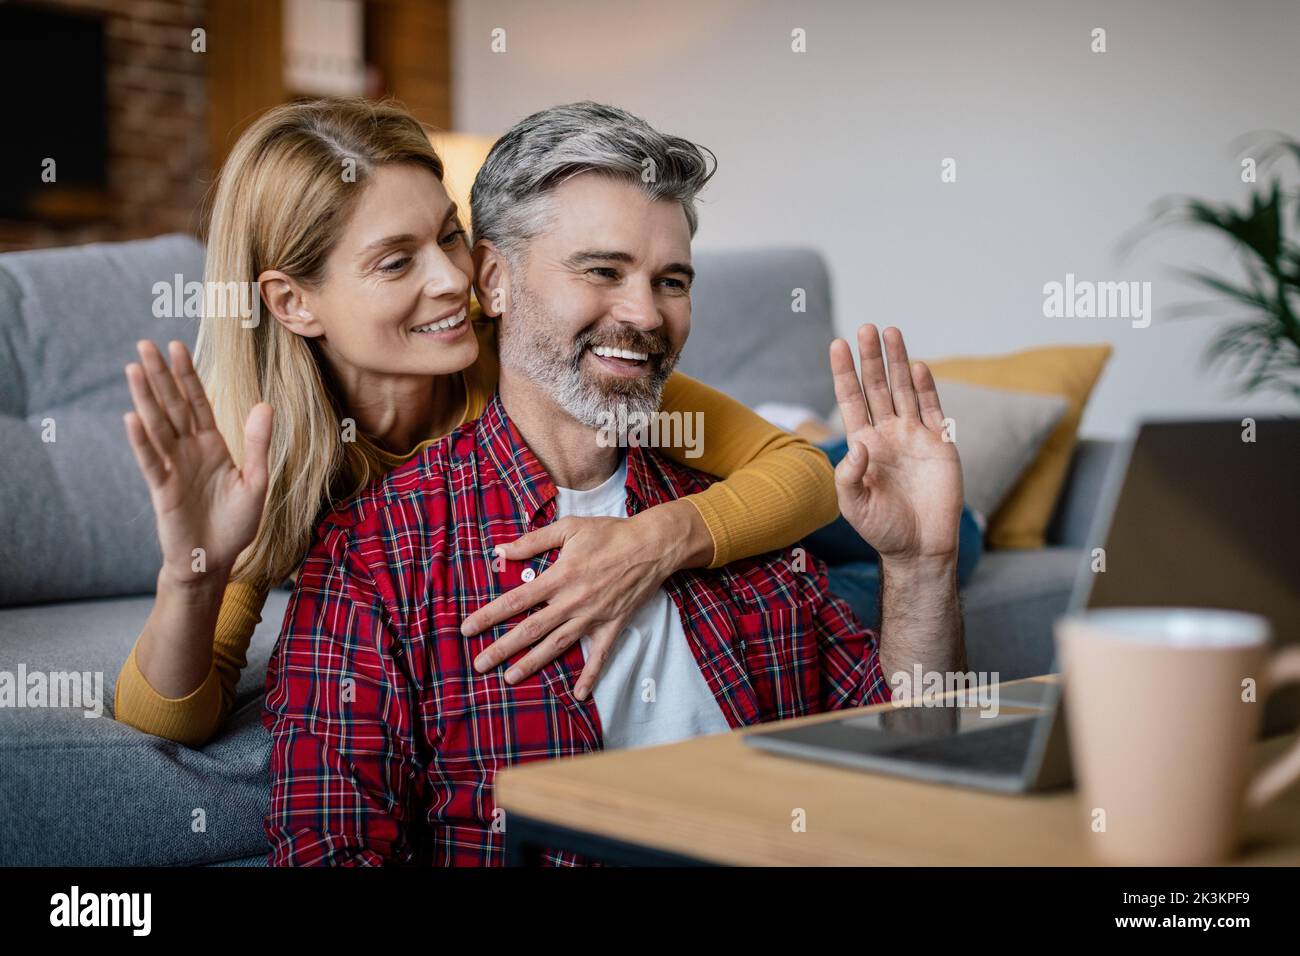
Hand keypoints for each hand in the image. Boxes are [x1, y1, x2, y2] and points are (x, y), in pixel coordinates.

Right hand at [123, 340, 272, 586]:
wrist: (215, 560)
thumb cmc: (235, 524)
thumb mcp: (256, 483)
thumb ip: (257, 445)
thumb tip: (265, 405)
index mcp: (212, 446)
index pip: (197, 403)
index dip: (187, 376)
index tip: (176, 346)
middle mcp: (189, 451)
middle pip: (172, 407)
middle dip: (161, 376)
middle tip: (144, 344)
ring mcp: (173, 468)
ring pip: (157, 426)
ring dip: (145, 398)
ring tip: (134, 368)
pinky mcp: (162, 490)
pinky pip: (151, 461)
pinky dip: (142, 441)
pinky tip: (132, 417)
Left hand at [461, 505, 701, 698]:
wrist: (651, 546)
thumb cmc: (610, 533)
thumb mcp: (569, 527)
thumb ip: (533, 541)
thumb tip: (501, 550)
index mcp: (559, 576)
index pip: (516, 600)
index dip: (490, 615)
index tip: (468, 629)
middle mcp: (572, 601)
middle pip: (531, 629)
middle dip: (502, 648)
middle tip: (480, 664)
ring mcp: (593, 617)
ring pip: (557, 645)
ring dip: (533, 663)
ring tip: (510, 679)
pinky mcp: (613, 625)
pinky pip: (600, 655)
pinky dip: (591, 675)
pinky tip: (579, 694)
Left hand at [830, 325, 962, 566]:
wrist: (920, 547)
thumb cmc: (883, 529)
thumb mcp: (854, 505)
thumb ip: (849, 476)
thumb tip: (857, 443)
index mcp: (863, 444)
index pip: (850, 399)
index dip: (844, 373)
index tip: (837, 345)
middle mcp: (887, 434)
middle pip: (877, 387)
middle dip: (871, 358)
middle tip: (865, 328)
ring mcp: (914, 436)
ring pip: (903, 390)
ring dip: (897, 361)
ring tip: (889, 331)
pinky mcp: (939, 444)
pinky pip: (932, 409)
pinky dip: (925, 388)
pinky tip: (918, 366)